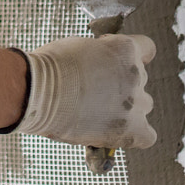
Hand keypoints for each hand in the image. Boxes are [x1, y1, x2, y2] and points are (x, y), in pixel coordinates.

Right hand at [15, 34, 156, 148]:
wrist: (37, 92)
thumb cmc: (50, 68)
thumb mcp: (77, 47)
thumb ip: (98, 55)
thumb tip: (98, 65)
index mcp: (125, 49)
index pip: (146, 48)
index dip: (127, 56)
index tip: (114, 62)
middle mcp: (135, 74)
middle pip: (140, 80)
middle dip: (121, 84)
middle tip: (95, 90)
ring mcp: (134, 103)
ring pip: (143, 106)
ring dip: (126, 108)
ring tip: (99, 112)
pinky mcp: (129, 129)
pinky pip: (147, 136)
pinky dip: (134, 135)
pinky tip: (116, 131)